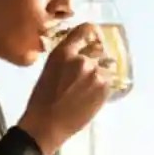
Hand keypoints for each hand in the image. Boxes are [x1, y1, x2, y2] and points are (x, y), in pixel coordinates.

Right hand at [17, 23, 114, 154]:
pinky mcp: (104, 88)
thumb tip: (82, 53)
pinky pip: (110, 81)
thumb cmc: (43, 100)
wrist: (47, 125)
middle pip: (98, 49)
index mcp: (63, 52)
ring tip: (88, 88)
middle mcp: (82, 59)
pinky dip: (104, 86)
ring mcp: (95, 73)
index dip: (92, 32)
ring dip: (101, 73)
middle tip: (88, 72)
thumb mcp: (50, 70)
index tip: (95, 36)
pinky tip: (91, 96)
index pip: (85, 30)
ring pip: (106, 66)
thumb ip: (67, 58)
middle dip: (95, 58)